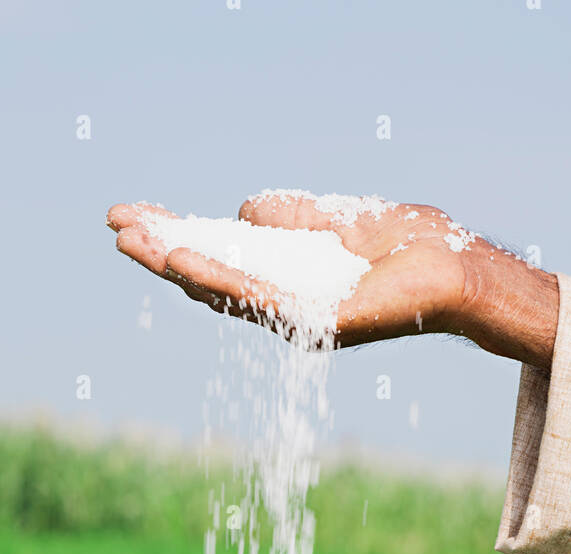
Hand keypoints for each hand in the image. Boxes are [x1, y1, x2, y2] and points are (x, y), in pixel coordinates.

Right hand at [106, 193, 557, 367]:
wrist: (454, 270)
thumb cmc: (406, 247)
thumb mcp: (330, 220)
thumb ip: (286, 217)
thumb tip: (243, 211)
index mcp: (288, 281)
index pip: (222, 258)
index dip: (179, 236)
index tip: (137, 216)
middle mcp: (286, 305)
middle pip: (211, 276)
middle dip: (162, 249)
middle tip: (116, 226)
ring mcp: (297, 318)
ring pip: (222, 289)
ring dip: (174, 262)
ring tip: (132, 240)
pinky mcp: (312, 324)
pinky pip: (255, 299)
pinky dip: (214, 278)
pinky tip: (179, 257)